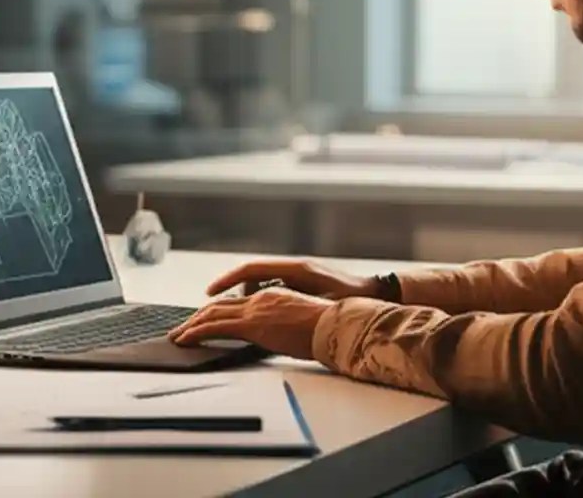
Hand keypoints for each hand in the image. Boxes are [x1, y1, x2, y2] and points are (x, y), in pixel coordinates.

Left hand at [168, 288, 332, 358]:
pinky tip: (185, 339)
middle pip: (221, 306)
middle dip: (199, 317)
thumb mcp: (303, 325)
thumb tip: (281, 337)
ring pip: (213, 314)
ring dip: (192, 325)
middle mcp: (261, 298)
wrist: (335, 326)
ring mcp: (255, 309)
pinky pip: (214, 327)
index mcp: (274, 297)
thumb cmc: (328, 329)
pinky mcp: (251, 324)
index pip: (239, 302)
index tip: (208, 318)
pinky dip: (196, 332)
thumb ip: (286, 327)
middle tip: (184, 328)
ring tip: (178, 336)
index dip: (220, 310)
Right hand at [204, 259, 378, 299]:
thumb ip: (294, 304)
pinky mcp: (302, 283)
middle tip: (207, 307)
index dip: (227, 280)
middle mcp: (293, 268)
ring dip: (244, 296)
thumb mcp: (321, 303)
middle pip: (250, 275)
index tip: (210, 293)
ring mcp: (297, 274)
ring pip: (260, 283)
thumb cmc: (351, 300)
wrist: (375, 293)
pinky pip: (272, 288)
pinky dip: (260, 298)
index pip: (251, 270)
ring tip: (231, 315)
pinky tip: (257, 316)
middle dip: (227, 290)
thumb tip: (265, 308)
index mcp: (295, 269)